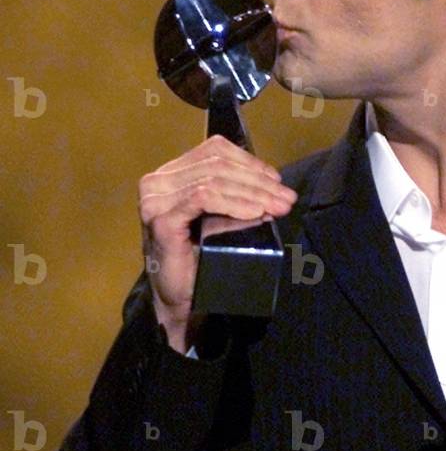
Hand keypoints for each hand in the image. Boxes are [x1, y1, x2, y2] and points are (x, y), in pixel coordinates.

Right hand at [137, 134, 297, 350]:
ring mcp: (155, 200)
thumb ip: (234, 194)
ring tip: (278, 206)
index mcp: (171, 174)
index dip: (250, 162)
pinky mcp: (161, 220)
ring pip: (214, 179)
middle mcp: (157, 182)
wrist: (180, 300)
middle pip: (217, 164)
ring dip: (253, 192)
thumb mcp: (219, 216)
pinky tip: (255, 212)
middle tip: (286, 198)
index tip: (277, 181)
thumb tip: (274, 185)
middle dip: (258, 180)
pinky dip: (234, 203)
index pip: (215, 151)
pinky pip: (203, 198)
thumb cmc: (199, 258)